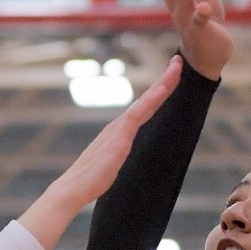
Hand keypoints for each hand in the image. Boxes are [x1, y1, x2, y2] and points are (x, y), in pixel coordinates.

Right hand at [17, 57, 184, 249]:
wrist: (72, 188)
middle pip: (147, 98)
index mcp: (117, 133)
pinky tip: (165, 87)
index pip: (142, 109)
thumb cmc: (88, 182)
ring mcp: (119, 128)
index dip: (157, 93)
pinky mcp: (121, 135)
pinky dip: (154, 97)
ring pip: (147, 100)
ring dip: (164, 82)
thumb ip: (115, 160)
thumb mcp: (108, 167)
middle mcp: (118, 125)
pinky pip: (141, 111)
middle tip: (178, 61)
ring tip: (177, 65)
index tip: (169, 79)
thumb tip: (117, 166)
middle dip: (164, 79)